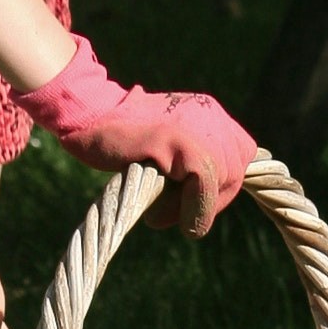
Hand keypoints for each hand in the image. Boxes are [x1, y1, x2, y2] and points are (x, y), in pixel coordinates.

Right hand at [11, 36, 257, 236]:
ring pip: (224, 180)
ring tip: (158, 213)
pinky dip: (193, 208)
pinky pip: (206, 183)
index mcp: (209, 112)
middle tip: (171, 213)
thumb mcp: (166, 145)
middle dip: (208, 202)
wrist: (86, 116)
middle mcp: (211, 114)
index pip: (241, 154)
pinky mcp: (181, 141)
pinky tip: (162, 216)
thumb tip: (208, 200)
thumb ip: (190, 161)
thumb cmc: (118, 138)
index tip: (191, 200)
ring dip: (194, 208)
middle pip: (235, 171)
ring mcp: (198, 126)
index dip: (221, 185)